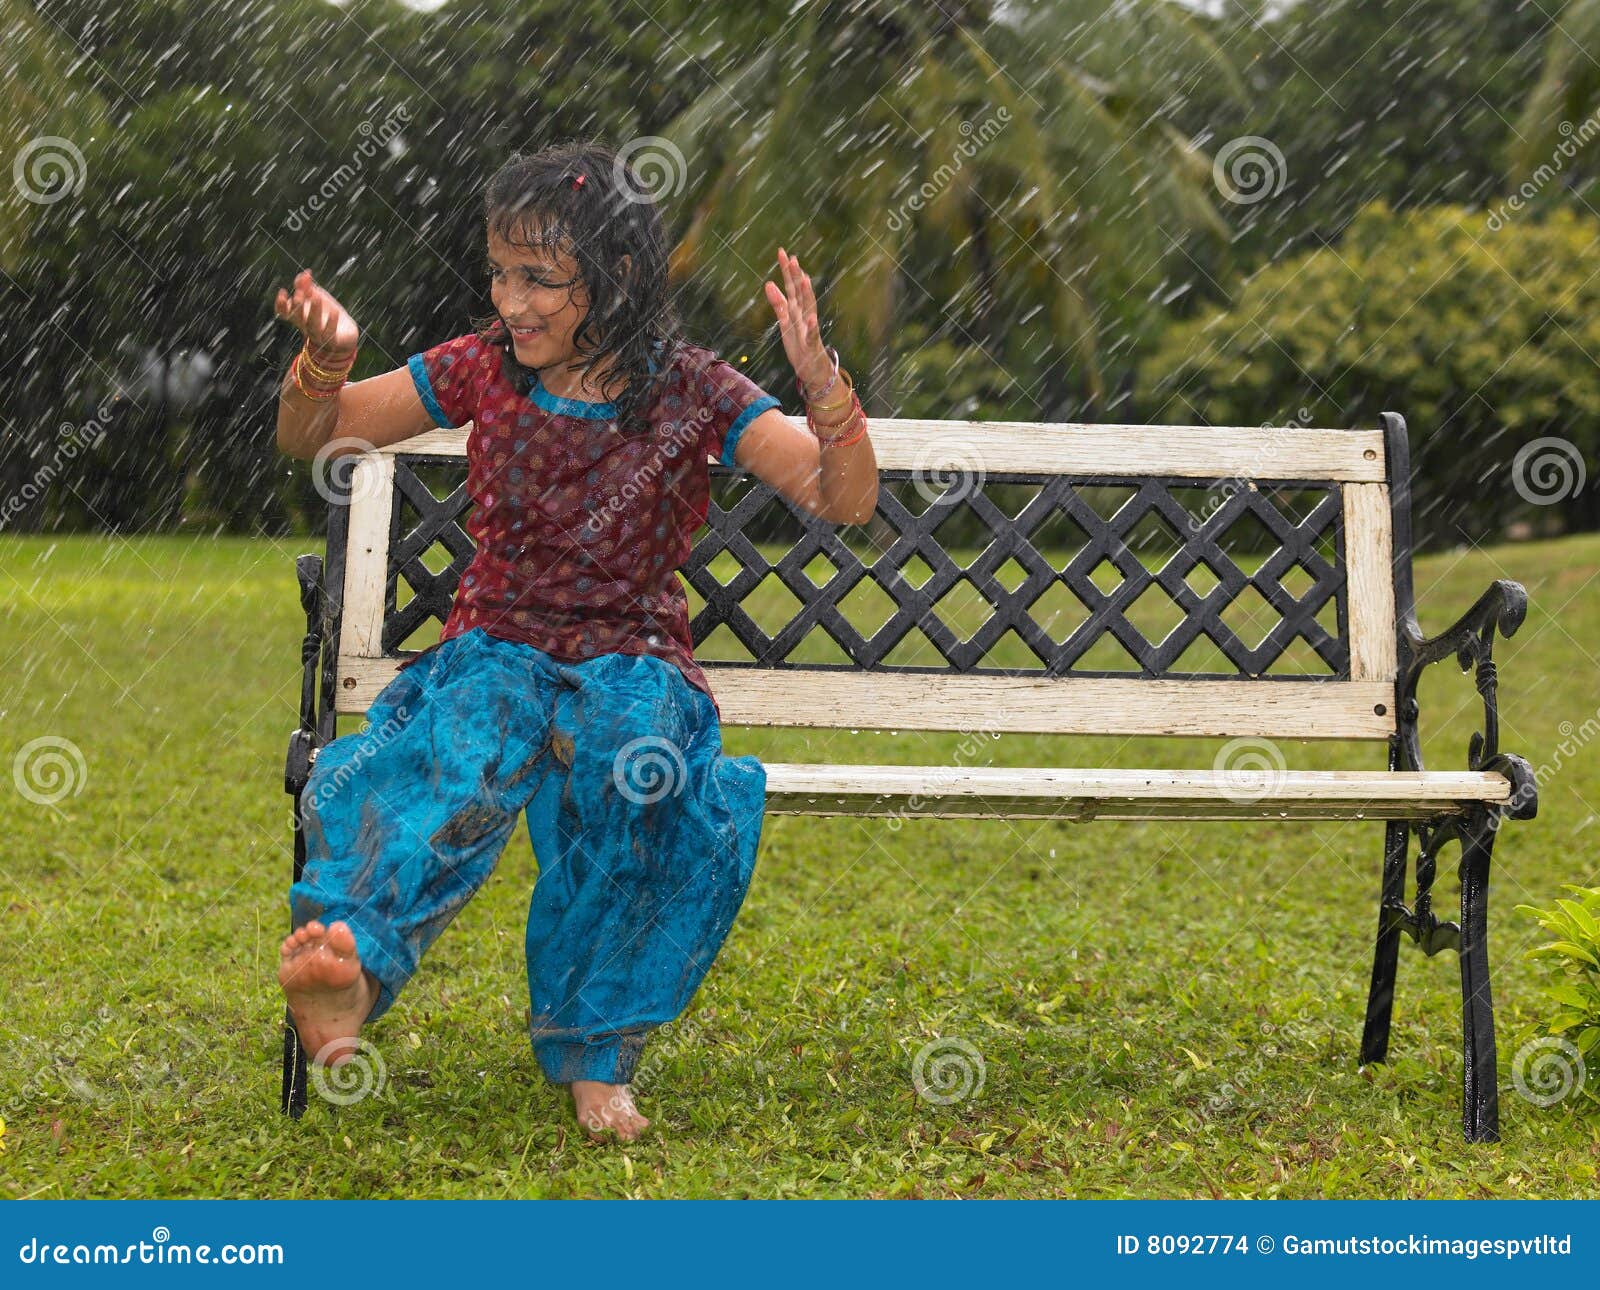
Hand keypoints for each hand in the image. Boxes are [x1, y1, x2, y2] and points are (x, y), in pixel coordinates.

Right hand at [274, 269, 359, 362]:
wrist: (345, 337)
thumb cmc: (326, 314)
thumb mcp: (316, 297)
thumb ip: (308, 286)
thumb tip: (306, 273)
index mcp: (299, 316)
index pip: (284, 312)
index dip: (280, 304)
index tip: (283, 291)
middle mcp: (306, 326)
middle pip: (297, 318)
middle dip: (297, 306)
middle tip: (299, 294)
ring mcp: (319, 335)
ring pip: (313, 325)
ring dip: (314, 311)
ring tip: (316, 297)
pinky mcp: (332, 341)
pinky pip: (330, 333)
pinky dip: (332, 322)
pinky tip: (335, 311)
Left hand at [764, 247, 832, 394]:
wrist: (811, 368)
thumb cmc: (799, 344)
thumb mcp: (785, 322)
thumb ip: (778, 304)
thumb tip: (768, 284)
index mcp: (797, 310)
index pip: (791, 287)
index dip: (787, 271)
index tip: (783, 253)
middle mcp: (804, 315)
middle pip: (800, 293)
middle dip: (796, 276)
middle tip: (792, 258)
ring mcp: (809, 329)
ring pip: (809, 309)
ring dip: (807, 295)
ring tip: (804, 280)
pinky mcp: (811, 344)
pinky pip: (812, 335)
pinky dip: (812, 328)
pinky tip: (812, 320)